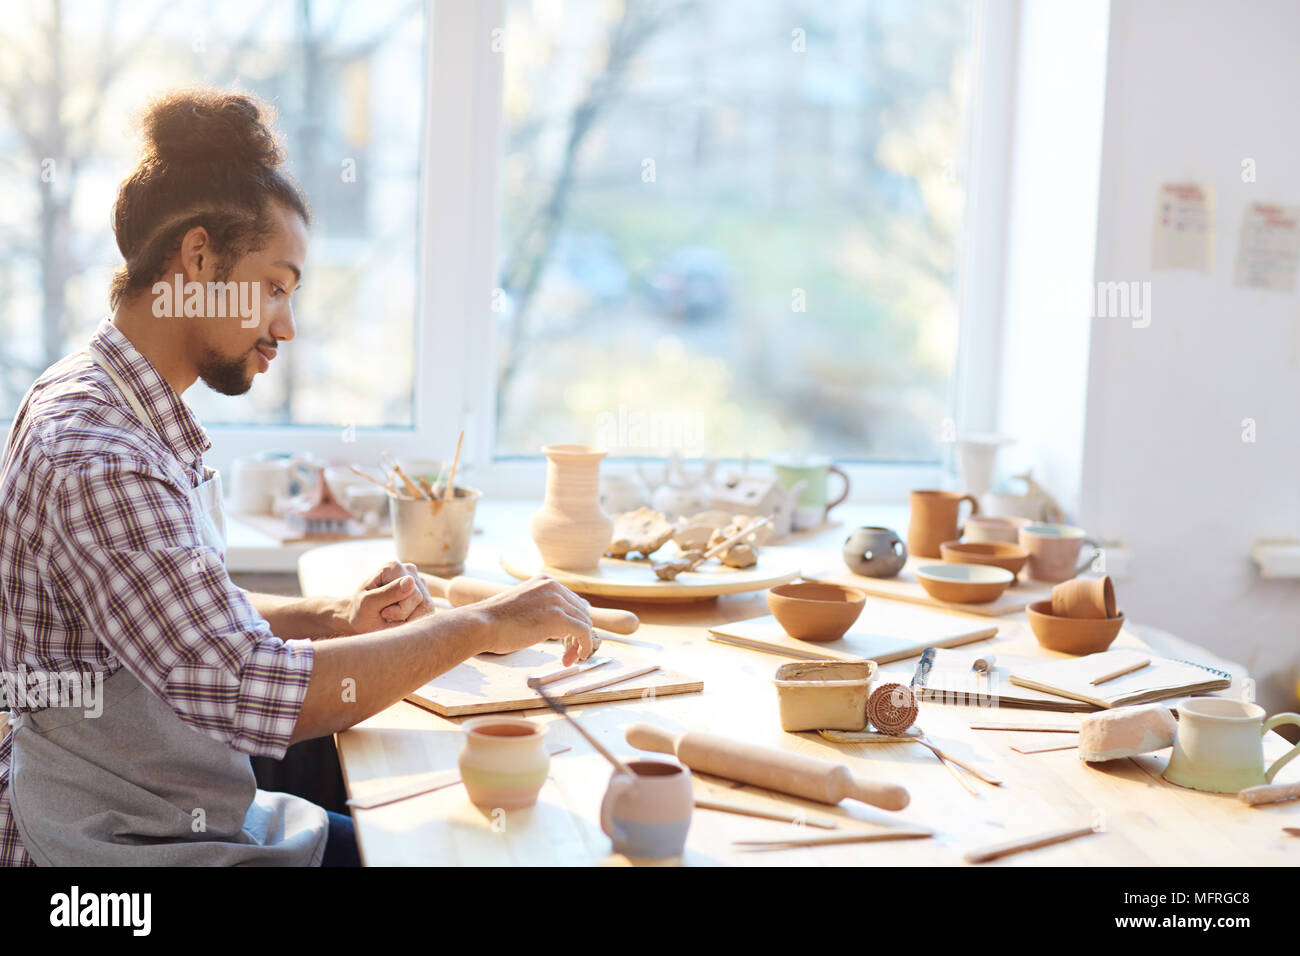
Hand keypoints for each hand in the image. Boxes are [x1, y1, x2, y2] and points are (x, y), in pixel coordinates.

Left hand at [344, 560, 435, 633]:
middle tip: (385, 615)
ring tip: (391, 615)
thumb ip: (388, 593)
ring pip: (426, 606)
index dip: (398, 610)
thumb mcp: (368, 604)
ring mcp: (418, 580)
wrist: (362, 619)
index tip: (382, 612)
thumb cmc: (361, 612)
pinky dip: (413, 619)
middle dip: (403, 614)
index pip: (411, 593)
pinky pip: (428, 611)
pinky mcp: (424, 592)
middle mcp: (409, 570)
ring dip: (408, 617)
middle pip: (420, 599)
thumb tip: (411, 581)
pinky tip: (400, 616)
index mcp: (393, 567)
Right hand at [470, 575, 593, 665]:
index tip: (566, 642)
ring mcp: (555, 600)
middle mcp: (553, 586)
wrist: (480, 625)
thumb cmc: (495, 622)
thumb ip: (543, 611)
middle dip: (578, 634)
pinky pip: (583, 632)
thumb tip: (562, 627)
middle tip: (569, 655)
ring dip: (579, 644)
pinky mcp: (557, 618)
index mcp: (545, 581)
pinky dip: (585, 645)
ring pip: (584, 623)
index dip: (573, 624)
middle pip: (581, 612)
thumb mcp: (523, 607)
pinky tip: (578, 657)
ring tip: (569, 659)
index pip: (572, 602)